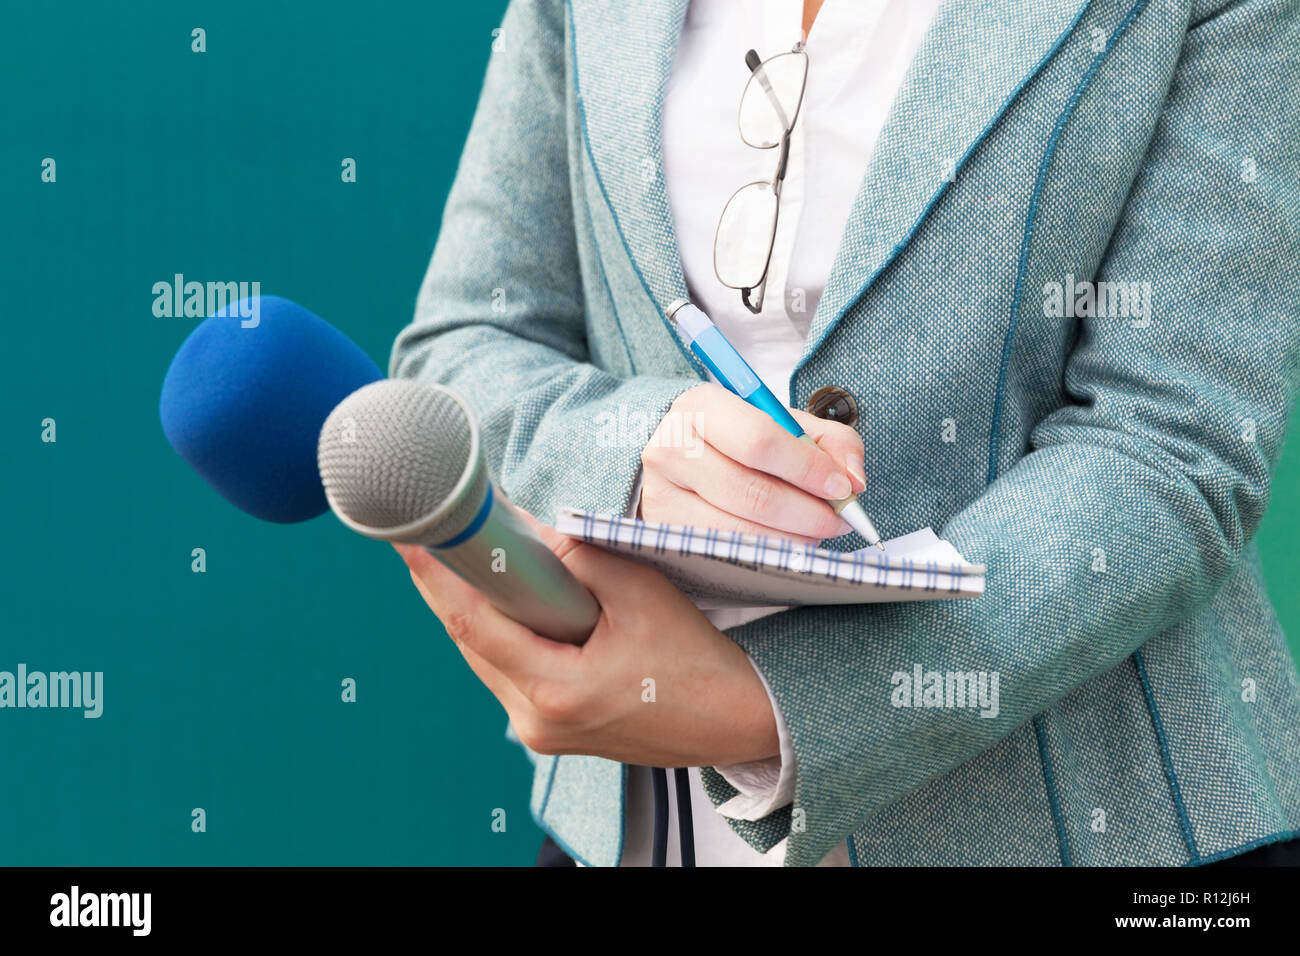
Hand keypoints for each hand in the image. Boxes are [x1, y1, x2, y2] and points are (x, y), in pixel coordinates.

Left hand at [395, 508, 779, 767]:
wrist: (736, 719)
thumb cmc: (697, 661)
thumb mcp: (641, 594)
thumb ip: (578, 557)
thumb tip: (527, 527)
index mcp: (556, 692)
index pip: (474, 626)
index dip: (437, 579)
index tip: (414, 539)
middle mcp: (537, 721)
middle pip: (472, 644)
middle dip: (453, 588)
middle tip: (439, 536)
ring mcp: (542, 732)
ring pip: (488, 660)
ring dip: (478, 612)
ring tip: (468, 561)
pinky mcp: (554, 730)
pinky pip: (511, 675)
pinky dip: (505, 636)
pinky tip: (511, 604)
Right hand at [640, 383, 866, 543]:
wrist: (670, 453)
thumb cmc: (732, 438)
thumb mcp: (779, 422)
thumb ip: (828, 441)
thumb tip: (854, 481)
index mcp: (702, 407)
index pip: (759, 441)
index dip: (808, 469)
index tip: (842, 487)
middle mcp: (673, 449)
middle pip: (752, 493)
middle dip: (809, 513)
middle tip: (838, 519)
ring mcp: (662, 494)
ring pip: (741, 530)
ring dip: (793, 538)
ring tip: (817, 531)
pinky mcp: (662, 531)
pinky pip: (727, 550)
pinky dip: (768, 551)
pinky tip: (786, 541)